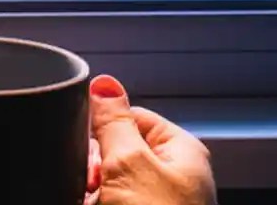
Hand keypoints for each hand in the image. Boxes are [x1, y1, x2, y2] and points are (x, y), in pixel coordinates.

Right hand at [84, 74, 216, 204]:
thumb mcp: (130, 163)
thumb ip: (114, 122)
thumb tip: (104, 84)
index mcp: (182, 150)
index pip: (133, 118)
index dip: (105, 131)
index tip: (94, 149)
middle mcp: (174, 175)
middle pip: (117, 154)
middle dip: (99, 169)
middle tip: (101, 185)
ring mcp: (158, 200)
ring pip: (109, 183)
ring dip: (96, 191)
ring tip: (102, 202)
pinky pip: (111, 201)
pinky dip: (100, 203)